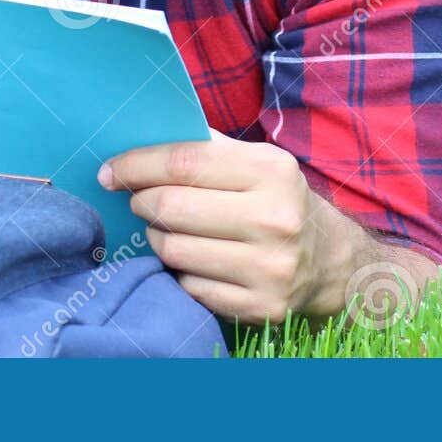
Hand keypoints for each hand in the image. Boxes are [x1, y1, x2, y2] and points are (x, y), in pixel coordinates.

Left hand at [100, 128, 429, 324]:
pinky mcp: (260, 307)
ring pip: (173, 251)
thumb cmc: (279, 200)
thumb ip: (208, 147)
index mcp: (271, 171)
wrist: (330, 260)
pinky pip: (189, 287)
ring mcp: (269, 268)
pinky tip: (190, 258)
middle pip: (171, 208)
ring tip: (164, 227)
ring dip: (156, 236)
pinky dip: (179, 272)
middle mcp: (274, 219)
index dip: (137, 164)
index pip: (183, 163)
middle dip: (141, 201)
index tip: (111, 170)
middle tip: (136, 199)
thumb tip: (141, 134)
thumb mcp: (258, 161)